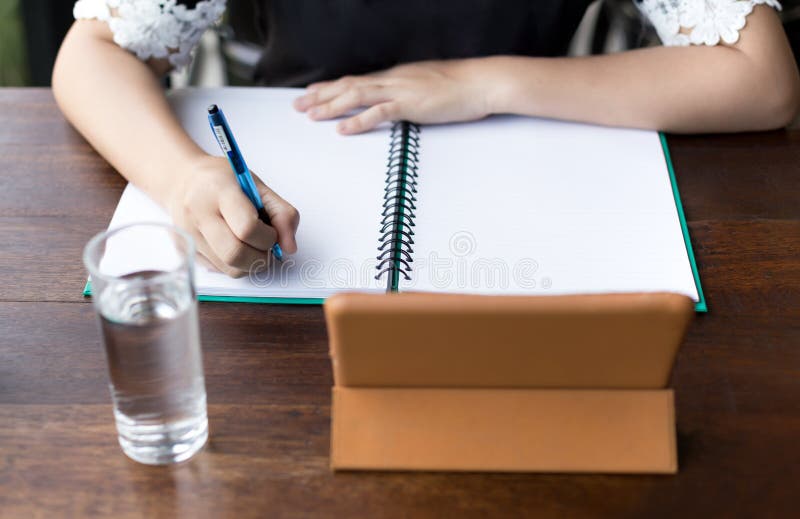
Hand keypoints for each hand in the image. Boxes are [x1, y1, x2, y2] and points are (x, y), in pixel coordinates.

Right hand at [167, 155, 299, 276]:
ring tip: (251, 244)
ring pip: (229, 268)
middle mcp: (198, 213)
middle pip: (235, 254)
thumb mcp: (257, 186)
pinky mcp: (184, 250)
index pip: (247, 228)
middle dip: (261, 257)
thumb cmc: (223, 181)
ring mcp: (188, 234)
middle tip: (266, 245)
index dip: (268, 236)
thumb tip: (290, 247)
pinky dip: (234, 264)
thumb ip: (282, 213)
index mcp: (218, 190)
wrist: (182, 180)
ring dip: (250, 264)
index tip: (271, 232)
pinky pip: (218, 270)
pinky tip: (234, 245)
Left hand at [293, 59, 492, 133]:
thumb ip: (408, 93)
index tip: (312, 95)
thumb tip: (396, 102)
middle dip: (321, 96)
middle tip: (298, 106)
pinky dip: (357, 121)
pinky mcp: (411, 105)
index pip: (355, 81)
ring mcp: (401, 91)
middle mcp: (392, 80)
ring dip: (331, 107)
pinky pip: (378, 113)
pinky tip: (342, 129)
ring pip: (356, 96)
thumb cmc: (461, 87)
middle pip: (348, 86)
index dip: (331, 88)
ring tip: (311, 116)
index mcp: (395, 77)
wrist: (482, 82)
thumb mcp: (427, 87)